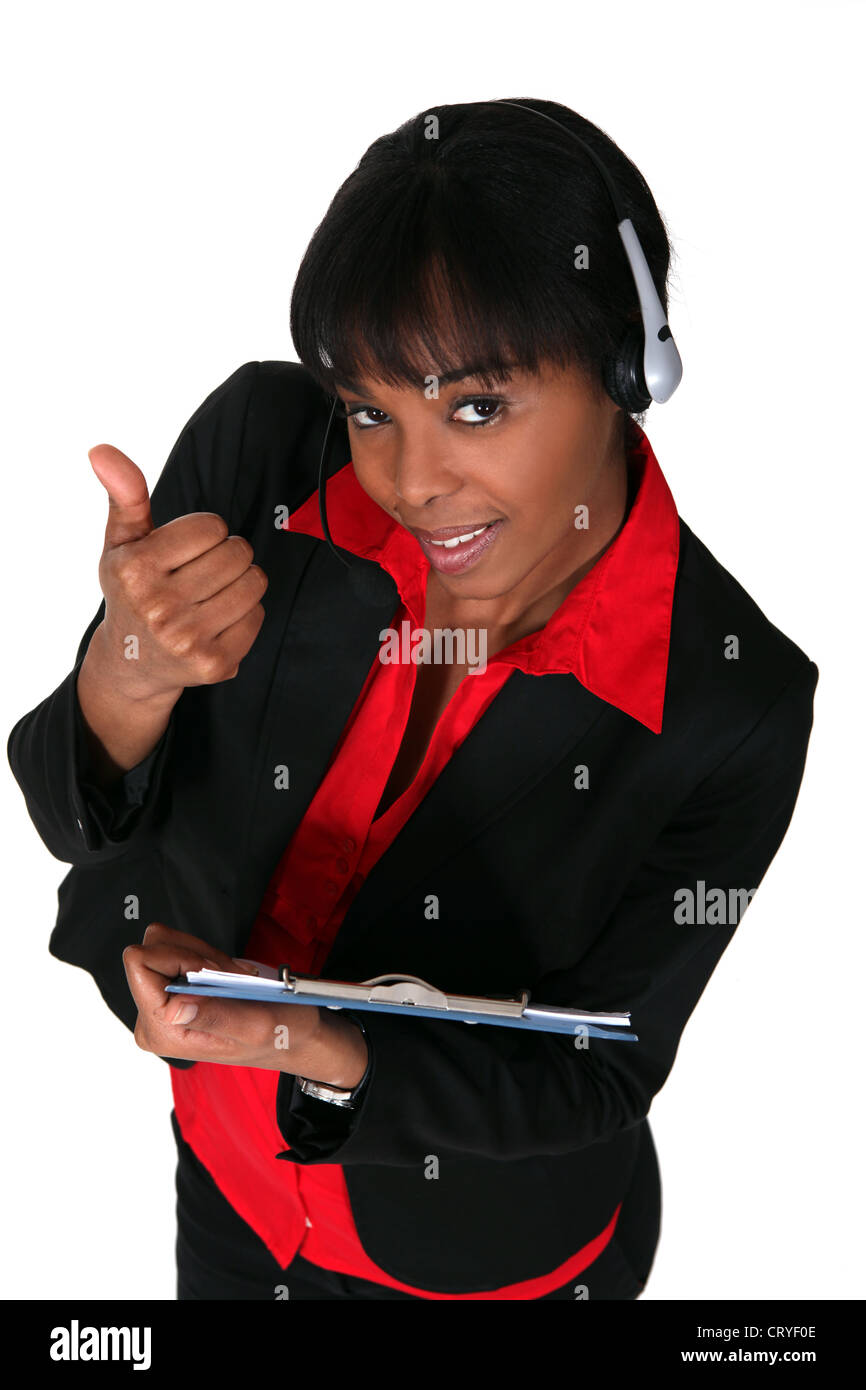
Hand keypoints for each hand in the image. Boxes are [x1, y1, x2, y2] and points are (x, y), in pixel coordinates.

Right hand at [87, 443, 267, 701]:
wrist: (131, 661)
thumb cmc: (131, 589)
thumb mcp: (122, 541)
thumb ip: (124, 493)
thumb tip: (101, 450)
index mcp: (135, 570)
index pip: (212, 526)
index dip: (203, 533)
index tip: (185, 551)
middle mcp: (158, 608)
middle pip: (238, 552)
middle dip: (225, 555)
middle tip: (200, 573)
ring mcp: (187, 639)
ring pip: (254, 582)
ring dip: (240, 582)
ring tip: (211, 594)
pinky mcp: (214, 663)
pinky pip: (258, 615)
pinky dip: (245, 614)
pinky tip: (216, 621)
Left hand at [122, 922, 323, 1072]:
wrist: (289, 1035)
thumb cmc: (276, 1035)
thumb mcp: (255, 1028)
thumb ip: (213, 1017)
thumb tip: (171, 1010)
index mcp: (163, 1032)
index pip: (140, 964)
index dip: (180, 955)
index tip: (214, 971)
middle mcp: (152, 1018)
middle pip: (151, 949)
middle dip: (194, 952)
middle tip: (229, 974)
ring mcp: (159, 1002)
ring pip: (162, 943)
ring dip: (202, 952)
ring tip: (231, 975)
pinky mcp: (170, 988)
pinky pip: (174, 947)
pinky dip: (204, 953)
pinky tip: (226, 974)